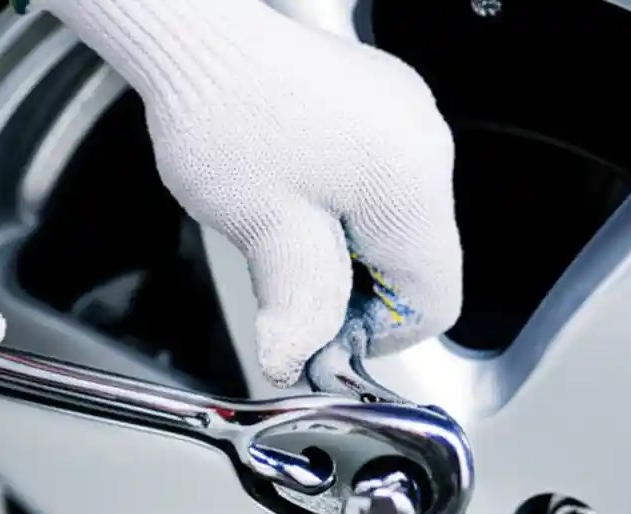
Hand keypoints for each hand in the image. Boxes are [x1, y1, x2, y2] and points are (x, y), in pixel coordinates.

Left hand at [43, 0, 462, 386]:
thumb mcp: (265, 231)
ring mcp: (405, 118)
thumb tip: (299, 359)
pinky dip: (337, 206)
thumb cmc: (224, 115)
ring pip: (393, 223)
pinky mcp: (378, 103)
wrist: (196, 38)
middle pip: (415, 263)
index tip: (323, 336)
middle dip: (356, 292)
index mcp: (412, 186)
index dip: (377, 338)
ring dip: (342, 249)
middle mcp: (425, 146)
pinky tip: (288, 194)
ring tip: (279, 231)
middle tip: (288, 286)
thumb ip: (299, 307)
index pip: (435, 302)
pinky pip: (375, 181)